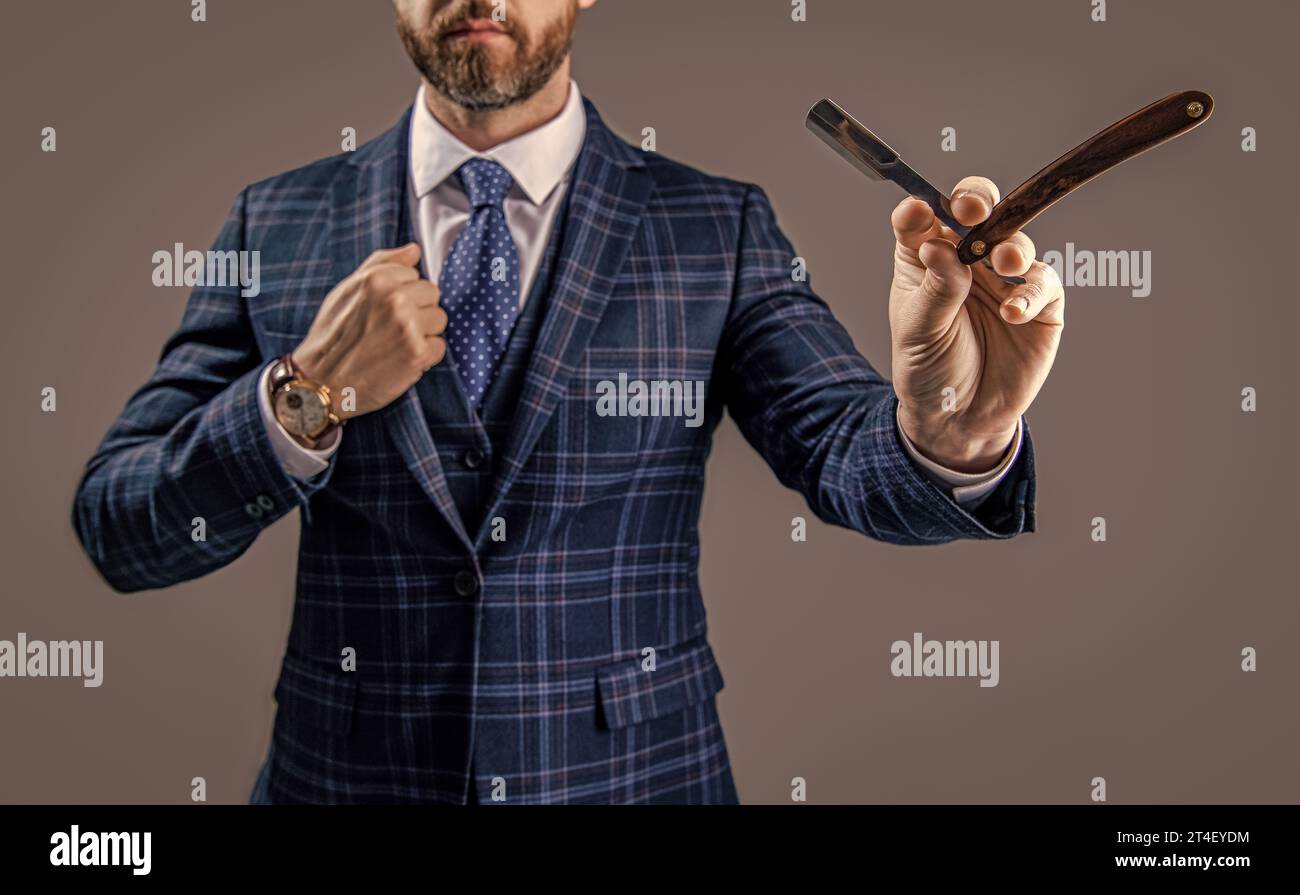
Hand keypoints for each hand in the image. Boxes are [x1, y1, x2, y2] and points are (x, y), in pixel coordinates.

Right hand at [291, 243, 447, 419]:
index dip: (402, 293)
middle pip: (432, 294)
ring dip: (424, 332)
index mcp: (376, 279)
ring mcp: (408, 327)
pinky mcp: (418, 354)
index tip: (383, 310)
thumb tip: (414, 250)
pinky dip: (424, 356)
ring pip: (440, 319)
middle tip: (390, 328)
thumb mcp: (347, 290)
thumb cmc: (332, 335)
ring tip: (396, 343)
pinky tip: (400, 359)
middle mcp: (395, 299)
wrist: (320, 382)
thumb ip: (381, 264)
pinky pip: (439, 346)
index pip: (415, 274)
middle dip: (417, 310)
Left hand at [889, 176, 1063, 471]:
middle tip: (974, 210)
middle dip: (977, 202)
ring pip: (1015, 242)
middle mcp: (967, 260)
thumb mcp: (919, 331)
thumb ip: (934, 289)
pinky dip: (1030, 294)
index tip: (917, 213)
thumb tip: (939, 247)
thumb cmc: (930, 369)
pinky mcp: (1039, 305)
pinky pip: (1043, 284)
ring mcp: (1004, 279)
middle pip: (977, 213)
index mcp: (927, 259)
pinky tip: (1013, 313)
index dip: (922, 208)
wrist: (961, 417)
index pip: (923, 219)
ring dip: (1011, 247)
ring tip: (1005, 263)